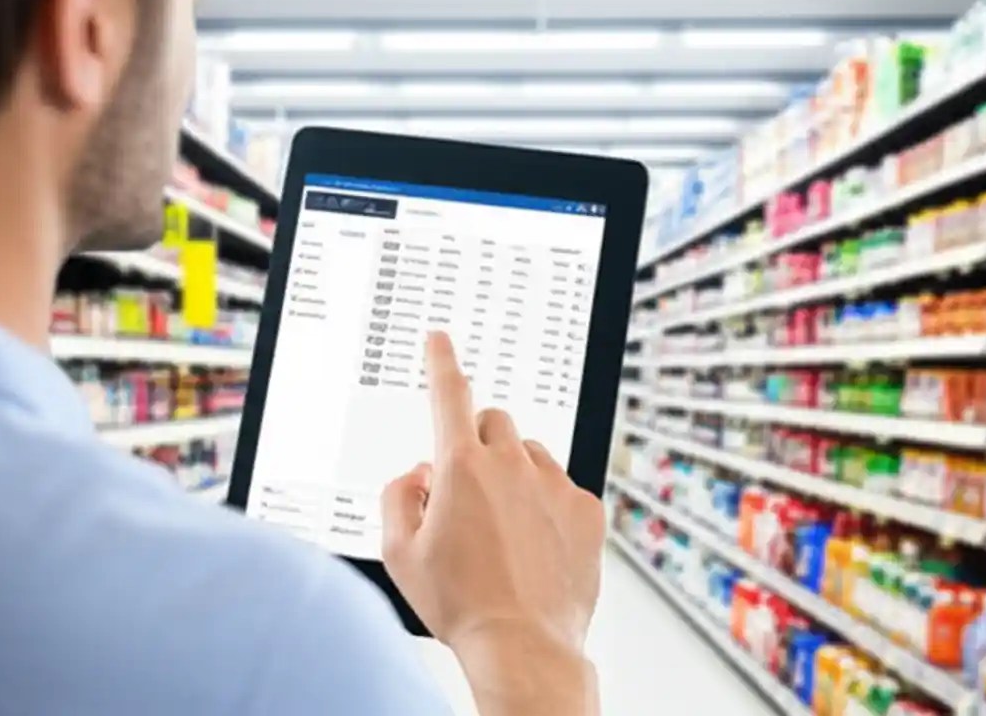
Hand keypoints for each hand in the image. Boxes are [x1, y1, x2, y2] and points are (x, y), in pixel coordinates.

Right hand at [380, 332, 604, 713]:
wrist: (523, 645)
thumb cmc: (460, 604)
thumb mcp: (400, 553)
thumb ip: (399, 498)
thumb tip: (418, 475)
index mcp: (461, 468)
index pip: (450, 394)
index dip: (441, 361)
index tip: (440, 339)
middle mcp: (512, 465)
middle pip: (493, 423)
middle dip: (476, 443)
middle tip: (468, 490)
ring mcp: (555, 485)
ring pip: (530, 455)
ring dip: (514, 474)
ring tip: (503, 530)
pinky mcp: (587, 509)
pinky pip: (563, 487)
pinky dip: (546, 505)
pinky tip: (535, 546)